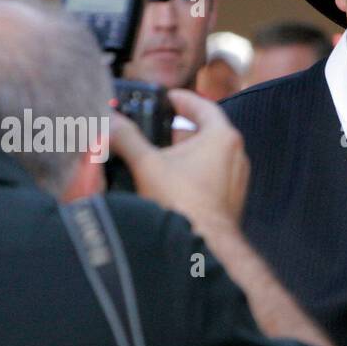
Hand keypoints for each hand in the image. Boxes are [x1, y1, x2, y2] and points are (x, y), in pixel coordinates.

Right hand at [109, 89, 248, 233]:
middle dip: (176, 131)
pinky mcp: (231, 200)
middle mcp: (236, 155)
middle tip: (152, 131)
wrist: (202, 247)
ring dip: (183, 154)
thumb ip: (126, 138)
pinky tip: (169, 183)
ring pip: (207, 157)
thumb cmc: (182, 203)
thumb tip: (110, 123)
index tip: (165, 98)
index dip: (180, 99)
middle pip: (204, 132)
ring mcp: (236, 179)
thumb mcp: (146, 164)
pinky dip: (192, 174)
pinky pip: (211, 177)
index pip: (202, 106)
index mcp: (222, 137)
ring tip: (155, 158)